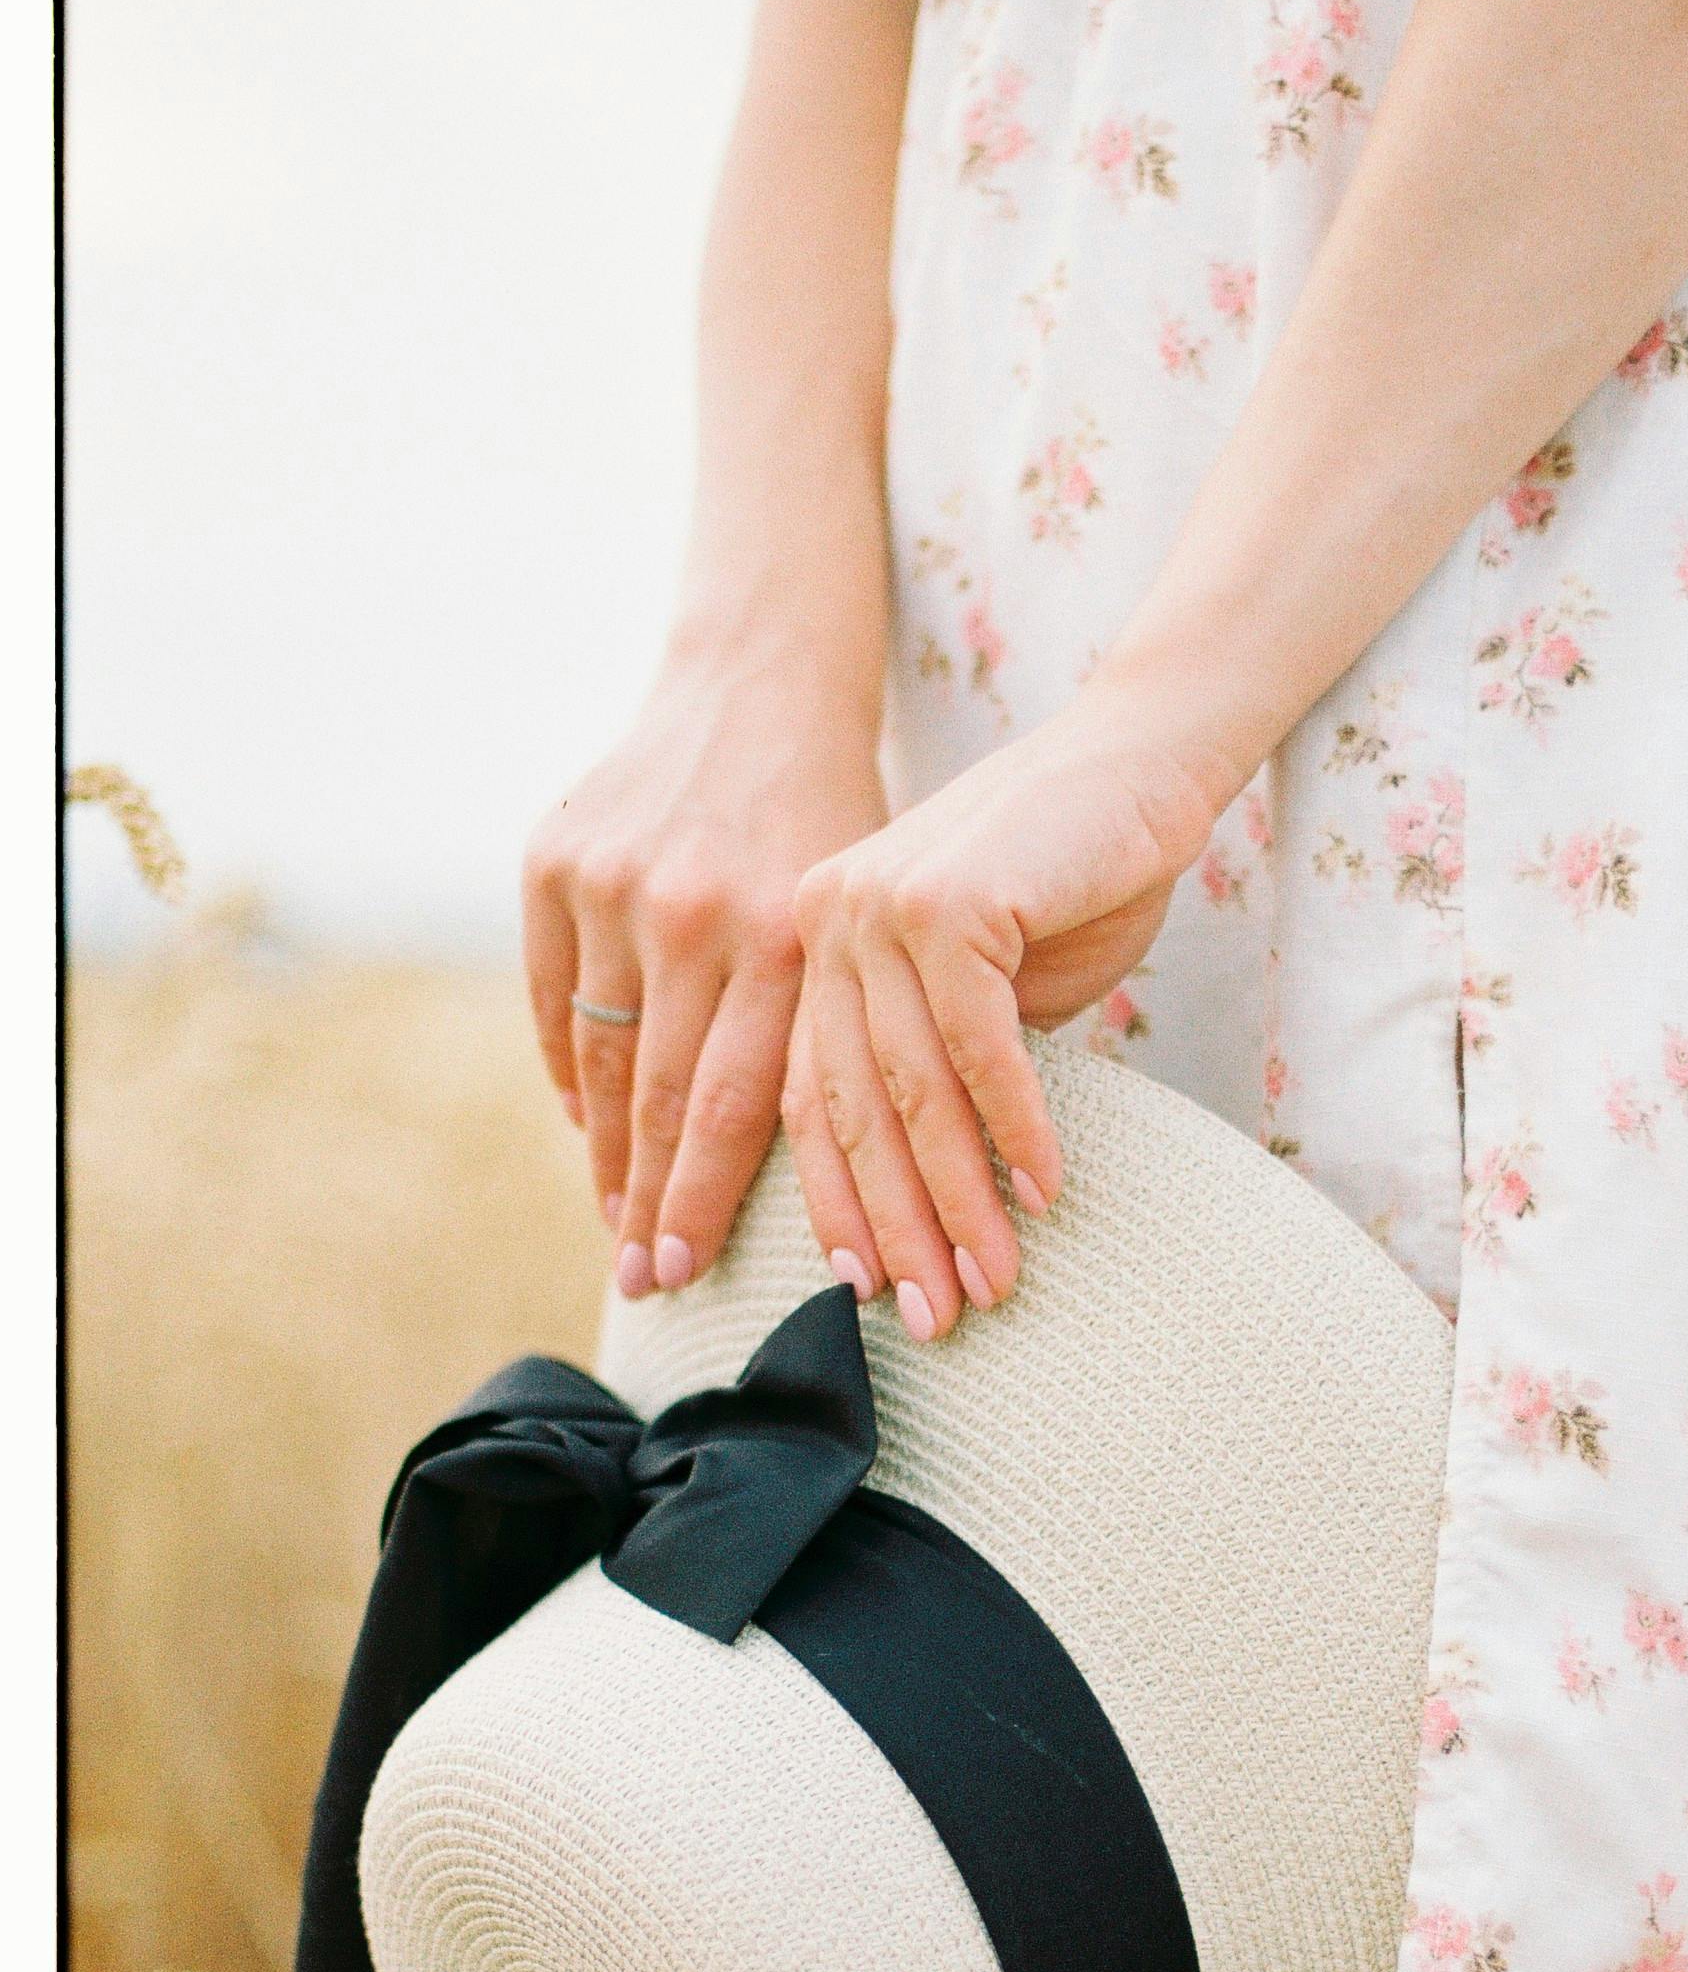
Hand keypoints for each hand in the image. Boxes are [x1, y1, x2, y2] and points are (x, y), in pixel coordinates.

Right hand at [523, 627, 886, 1296]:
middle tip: (640, 1282)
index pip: (735, 1109)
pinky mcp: (555, 862)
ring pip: (600, 1058)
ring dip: (606, 1151)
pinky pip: (552, 998)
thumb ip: (819, 1032)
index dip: (699, 1203)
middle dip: (646, 1205)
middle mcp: (695, 917)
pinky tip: (591, 1122)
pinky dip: (572, 1069)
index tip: (676, 1275)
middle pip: (660, 1100)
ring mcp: (615, 888)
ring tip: (615, 1218)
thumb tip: (794, 1179)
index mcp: (787, 940)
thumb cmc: (831, 827)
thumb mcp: (852, 921)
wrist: (758, 688)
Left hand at [783, 700, 1228, 1336]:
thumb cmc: (1073, 879)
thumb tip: (931, 1201)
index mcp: (819, 946)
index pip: (806, 1102)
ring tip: (995, 1280)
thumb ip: (941, 1072)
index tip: (867, 1294)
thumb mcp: (987, 992)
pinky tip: (1047, 1193)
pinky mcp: (949, 902)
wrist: (1140, 761)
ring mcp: (878, 906)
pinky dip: (1016, 1128)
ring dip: (959, 1200)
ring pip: (910, 1092)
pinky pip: (979, 1048)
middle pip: (849, 1110)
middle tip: (937, 1318)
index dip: (837, 1207)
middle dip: (897, 1229)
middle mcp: (826, 921)